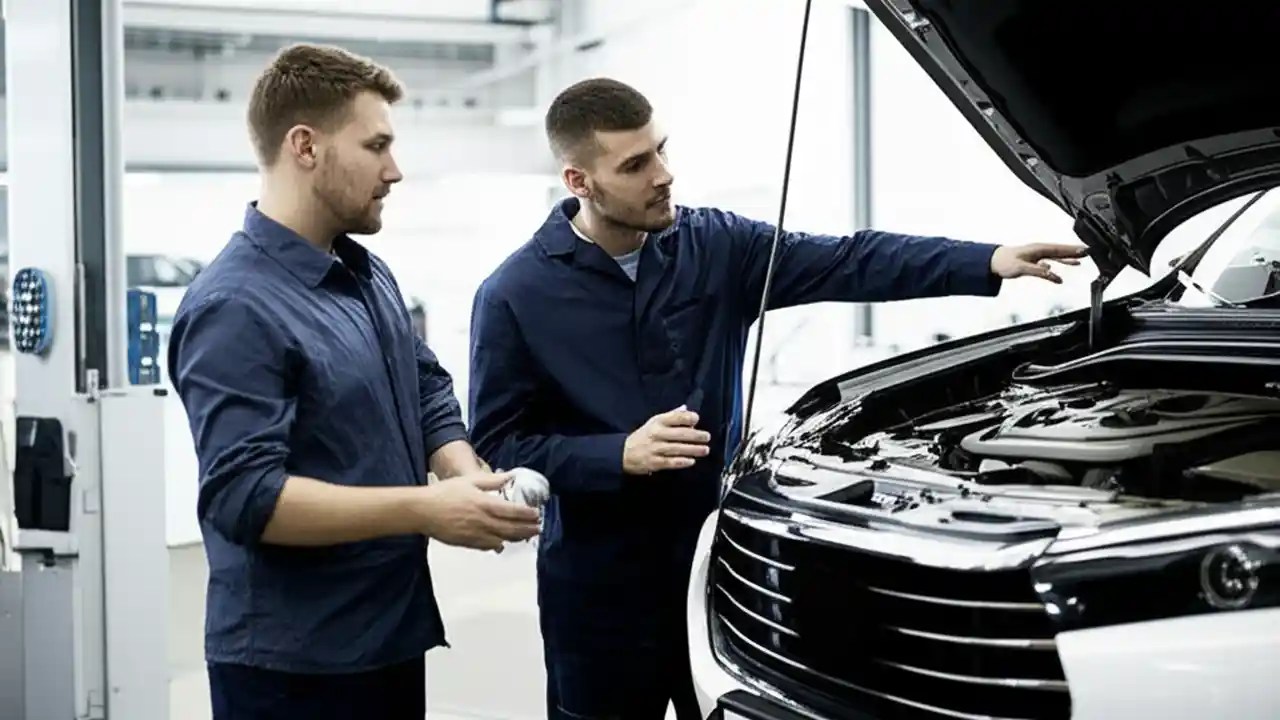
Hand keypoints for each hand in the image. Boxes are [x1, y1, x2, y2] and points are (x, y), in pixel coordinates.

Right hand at [414, 472, 540, 550]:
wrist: (422, 511)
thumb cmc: (443, 493)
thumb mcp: (469, 481)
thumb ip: (492, 481)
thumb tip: (509, 476)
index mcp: (485, 504)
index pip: (513, 512)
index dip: (527, 514)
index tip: (537, 514)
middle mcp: (483, 521)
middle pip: (511, 528)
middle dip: (527, 529)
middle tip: (538, 528)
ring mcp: (476, 534)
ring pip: (502, 539)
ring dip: (516, 538)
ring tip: (526, 536)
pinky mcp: (467, 543)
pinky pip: (487, 546)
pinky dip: (498, 545)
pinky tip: (502, 543)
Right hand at [623, 405, 711, 474]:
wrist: (622, 453)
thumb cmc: (643, 436)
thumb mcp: (654, 423)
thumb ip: (671, 416)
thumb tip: (686, 408)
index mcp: (657, 422)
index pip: (674, 417)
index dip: (686, 417)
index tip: (697, 418)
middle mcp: (656, 434)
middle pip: (679, 433)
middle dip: (695, 435)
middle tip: (707, 437)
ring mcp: (655, 449)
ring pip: (676, 448)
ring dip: (692, 449)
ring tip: (705, 450)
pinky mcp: (654, 462)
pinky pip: (670, 462)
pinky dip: (681, 462)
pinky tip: (691, 461)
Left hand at [990, 243, 1087, 283]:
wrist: (993, 262)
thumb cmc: (1005, 262)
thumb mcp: (1021, 268)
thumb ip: (1038, 271)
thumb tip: (1053, 273)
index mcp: (1038, 249)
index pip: (1059, 249)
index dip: (1072, 250)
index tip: (1084, 251)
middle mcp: (1039, 250)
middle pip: (1060, 251)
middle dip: (1074, 251)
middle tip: (1088, 252)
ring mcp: (1037, 255)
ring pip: (1056, 255)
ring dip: (1068, 257)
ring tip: (1081, 259)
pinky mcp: (1034, 260)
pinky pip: (1050, 261)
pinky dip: (1058, 264)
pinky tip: (1063, 268)